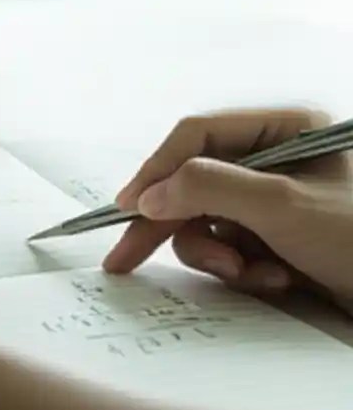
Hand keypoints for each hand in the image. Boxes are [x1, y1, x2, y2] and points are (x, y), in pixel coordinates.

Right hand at [102, 108, 352, 303]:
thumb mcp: (284, 207)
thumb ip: (209, 189)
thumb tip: (147, 195)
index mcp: (284, 129)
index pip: (197, 135)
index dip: (157, 169)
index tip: (128, 208)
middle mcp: (275, 158)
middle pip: (193, 181)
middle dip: (173, 224)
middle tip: (125, 258)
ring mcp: (274, 200)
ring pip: (205, 220)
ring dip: (217, 254)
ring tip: (250, 274)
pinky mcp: (276, 237)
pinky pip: (228, 246)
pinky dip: (241, 268)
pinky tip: (275, 280)